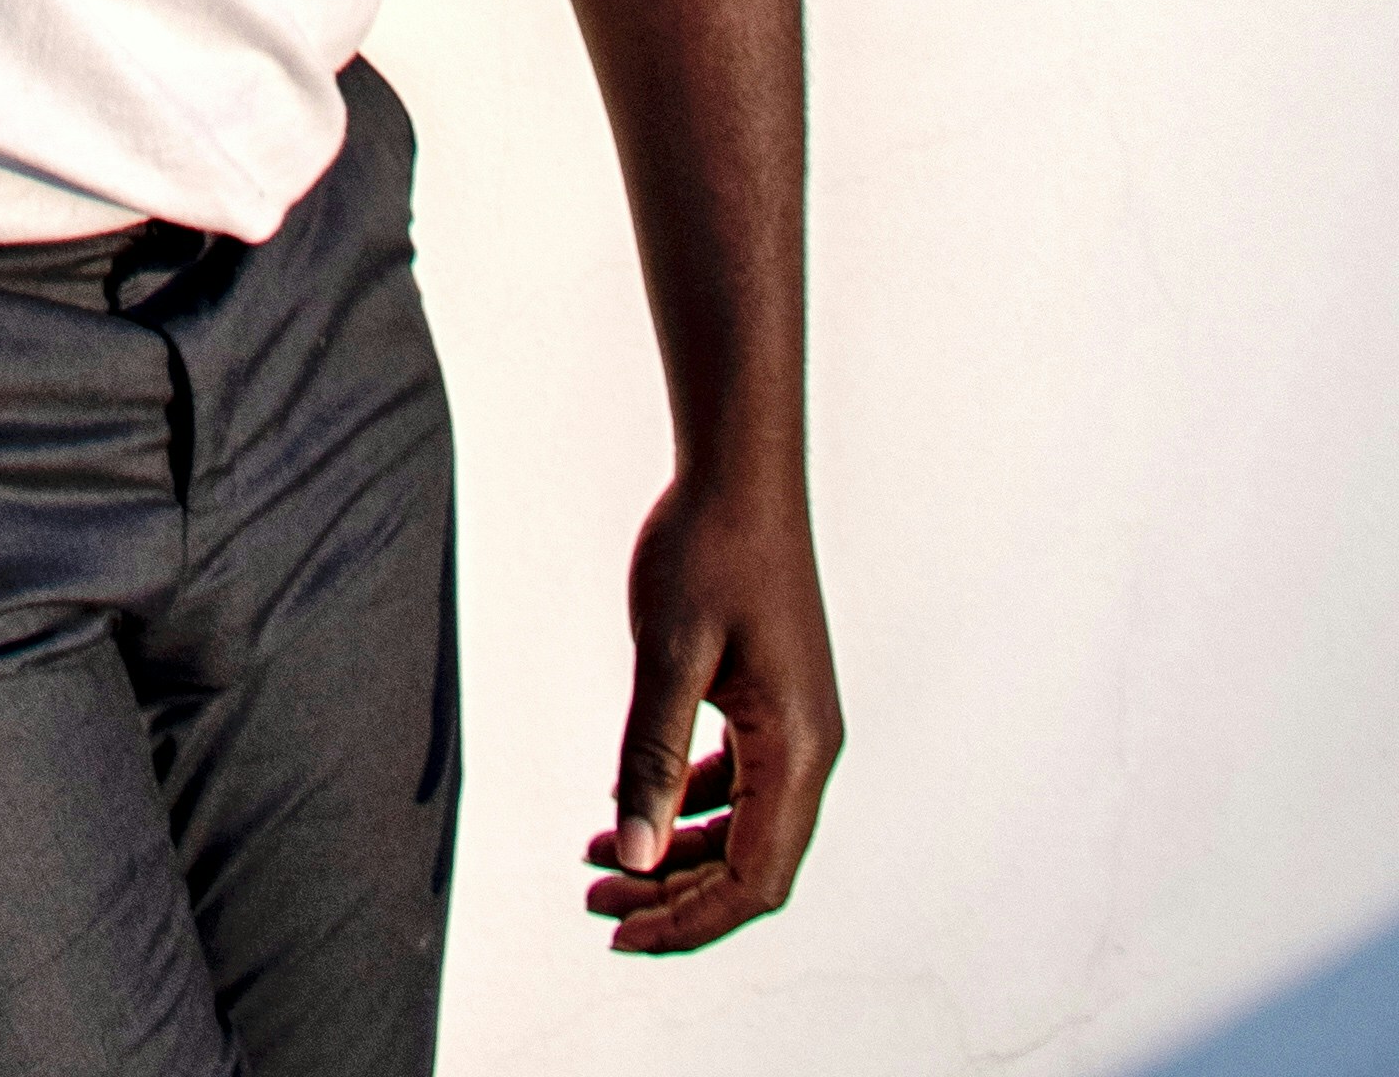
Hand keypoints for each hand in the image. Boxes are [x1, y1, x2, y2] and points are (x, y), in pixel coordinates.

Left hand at [587, 469, 840, 955]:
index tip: (621, 931)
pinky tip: (630, 803)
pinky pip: (735, 782)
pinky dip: (684, 805)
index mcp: (797, 750)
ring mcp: (793, 726)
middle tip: (596, 901)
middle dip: (673, 894)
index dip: (690, 919)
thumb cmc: (707, 548)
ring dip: (674, 853)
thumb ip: (650, 757)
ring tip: (599, 860)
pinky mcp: (772, 702)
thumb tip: (631, 853)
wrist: (738, 472)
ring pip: (740, 826)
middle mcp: (808, 749)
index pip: (754, 878)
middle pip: (748, 864)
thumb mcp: (668, 654)